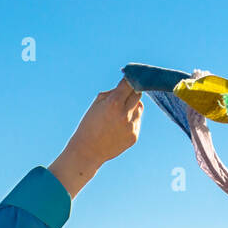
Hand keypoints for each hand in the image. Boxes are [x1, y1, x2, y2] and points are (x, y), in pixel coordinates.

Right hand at [48, 78, 142, 197]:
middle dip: (132, 91)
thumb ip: (113, 92)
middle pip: (138, 93)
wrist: (88, 151)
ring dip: (132, 106)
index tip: (130, 76)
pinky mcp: (134, 136)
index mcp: (114, 103)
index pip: (130, 83)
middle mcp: (125, 114)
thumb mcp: (97, 104)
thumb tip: (128, 84)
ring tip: (118, 115)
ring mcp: (131, 126)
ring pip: (139, 107)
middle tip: (125, 93)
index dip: (130, 78)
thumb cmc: (89, 125)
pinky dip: (130, 120)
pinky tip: (118, 127)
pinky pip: (137, 121)